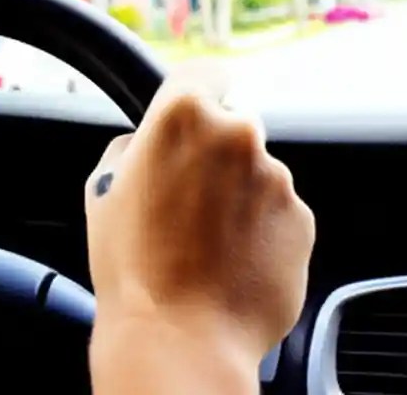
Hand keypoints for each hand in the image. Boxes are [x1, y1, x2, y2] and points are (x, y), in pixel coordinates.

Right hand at [85, 65, 314, 368]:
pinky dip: (261, 229)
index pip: (205, 71)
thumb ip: (133, 148)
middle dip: (216, 153)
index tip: (196, 111)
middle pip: (234, 125)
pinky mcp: (302, 218)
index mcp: (183, 114)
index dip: (198, 93)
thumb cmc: (133, 265)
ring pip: (257, 172)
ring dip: (238, 195)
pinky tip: (230, 259)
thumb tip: (145, 145)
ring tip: (205, 241)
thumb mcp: (103, 189)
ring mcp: (276, 177)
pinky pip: (278, 212)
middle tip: (186, 197)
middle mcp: (238, 134)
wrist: (180, 335)